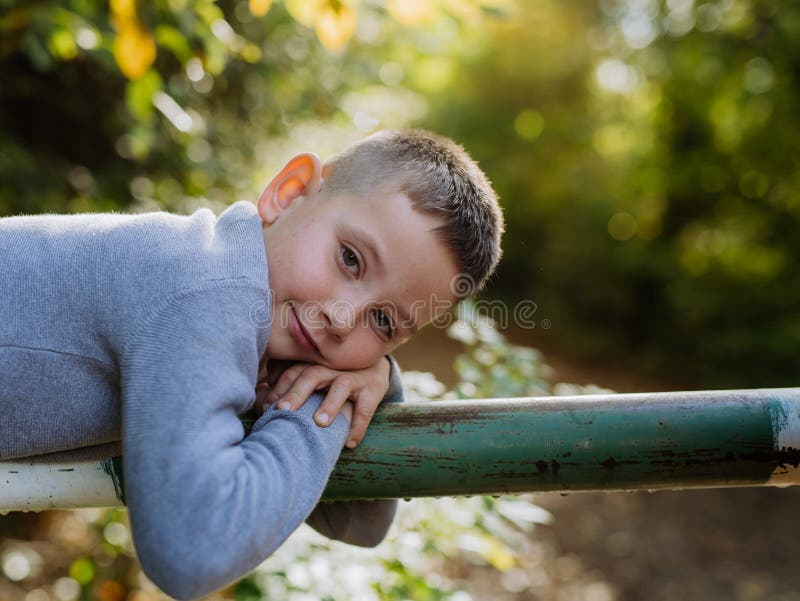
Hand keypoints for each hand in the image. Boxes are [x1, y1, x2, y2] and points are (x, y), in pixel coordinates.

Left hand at [263, 358, 390, 447]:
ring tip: (320, 423)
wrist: (374, 368)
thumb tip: (258, 402)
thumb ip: (291, 385)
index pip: (290, 372)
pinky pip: (365, 408)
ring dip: (330, 404)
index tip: (265, 410)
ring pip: (341, 385)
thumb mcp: (314, 377)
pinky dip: (357, 427)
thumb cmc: (333, 378)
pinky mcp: (373, 389)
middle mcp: (332, 368)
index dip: (277, 390)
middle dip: (296, 393)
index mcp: (313, 364)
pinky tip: (349, 443)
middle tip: (283, 411)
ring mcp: (354, 377)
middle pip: (312, 375)